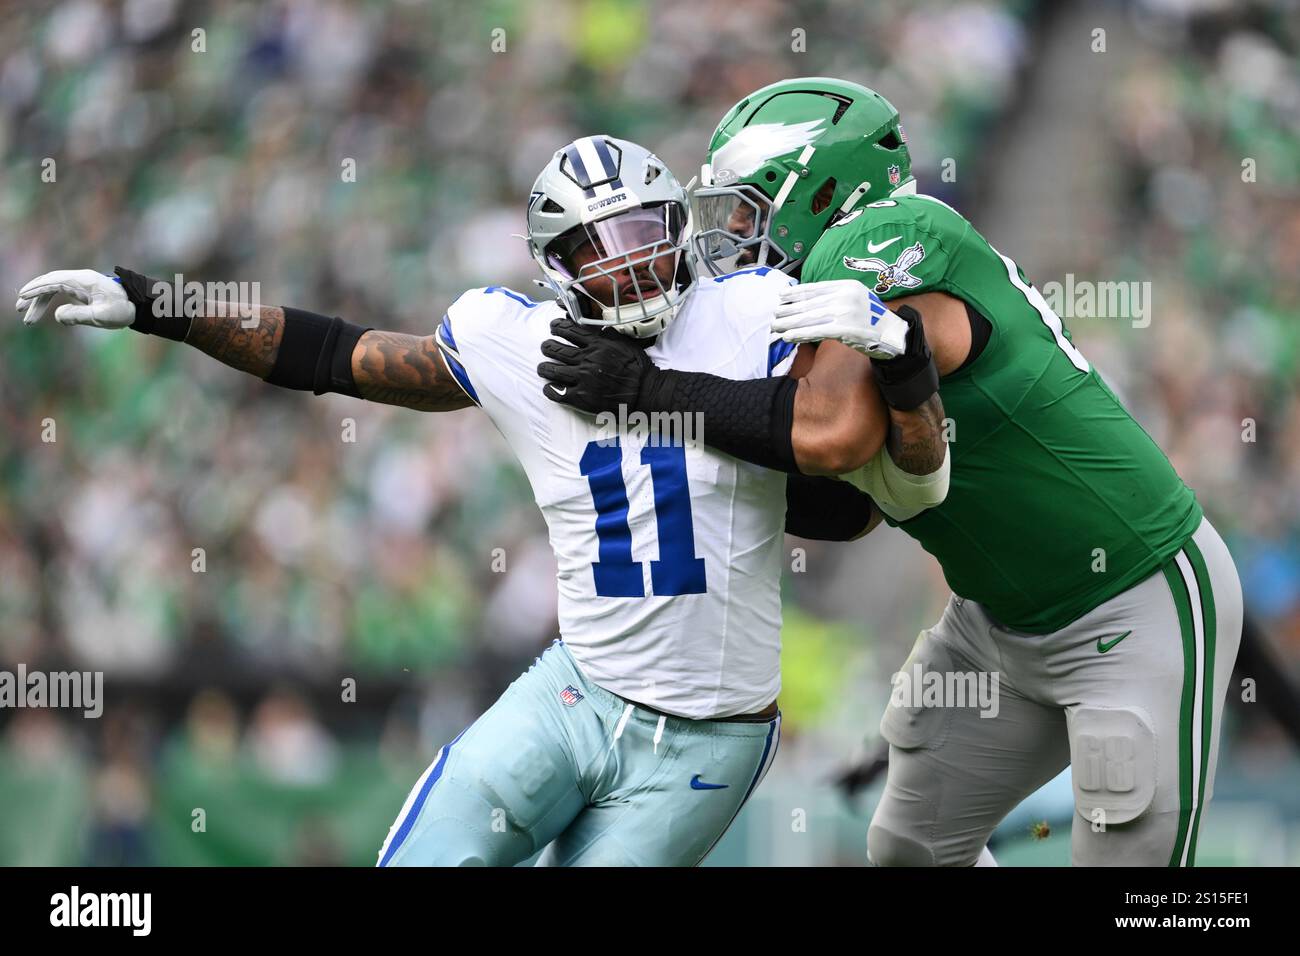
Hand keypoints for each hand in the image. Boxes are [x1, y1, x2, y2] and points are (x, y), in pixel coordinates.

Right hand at [15, 269, 135, 328]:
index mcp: (83, 281)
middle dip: (32, 296)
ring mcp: (80, 283)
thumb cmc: (123, 310)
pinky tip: (42, 312)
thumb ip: (79, 316)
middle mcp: (80, 279)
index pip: (53, 282)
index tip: (23, 299)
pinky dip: (49, 301)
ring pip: (52, 288)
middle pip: (48, 283)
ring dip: (39, 301)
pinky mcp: (83, 290)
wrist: (139, 305)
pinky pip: (60, 291)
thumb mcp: (102, 316)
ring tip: (29, 319)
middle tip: (19, 310)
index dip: (36, 290)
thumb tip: (57, 315)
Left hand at [537, 317, 653, 414]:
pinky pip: (557, 393)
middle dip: (547, 346)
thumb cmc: (638, 367)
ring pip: (553, 370)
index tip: (553, 326)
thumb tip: (594, 326)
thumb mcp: (625, 342)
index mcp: (597, 344)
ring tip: (542, 367)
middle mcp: (587, 359)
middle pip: (556, 349)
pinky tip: (549, 387)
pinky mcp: (581, 398)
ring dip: (544, 367)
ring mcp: (582, 379)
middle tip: (545, 346)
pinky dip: (549, 389)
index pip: (569, 330)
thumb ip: (607, 334)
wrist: (645, 392)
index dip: (557, 326)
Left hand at [772, 279, 907, 358]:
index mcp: (847, 285)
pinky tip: (789, 336)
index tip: (781, 296)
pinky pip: (817, 331)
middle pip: (810, 303)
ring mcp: (846, 312)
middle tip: (774, 315)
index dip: (796, 293)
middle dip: (789, 310)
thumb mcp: (857, 299)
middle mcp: (845, 296)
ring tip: (776, 327)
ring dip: (790, 323)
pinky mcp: (846, 329)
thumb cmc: (872, 319)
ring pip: (810, 317)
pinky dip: (801, 334)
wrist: (894, 334)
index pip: (816, 288)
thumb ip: (836, 297)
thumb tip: (810, 300)